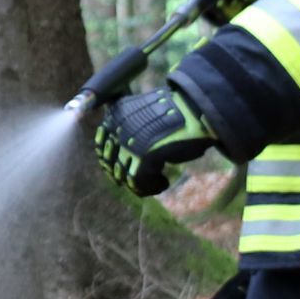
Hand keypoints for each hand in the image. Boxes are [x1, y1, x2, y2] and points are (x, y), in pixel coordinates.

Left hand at [93, 86, 213, 197]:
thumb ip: (132, 128)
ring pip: (123, 174)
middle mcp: (117, 127)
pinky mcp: (142, 158)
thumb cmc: (179, 113)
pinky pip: (138, 183)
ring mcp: (128, 143)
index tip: (123, 170)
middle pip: (110, 161)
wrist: (198, 111)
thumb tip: (123, 153)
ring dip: (140, 183)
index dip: (111, 160)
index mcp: (116, 113)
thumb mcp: (147, 115)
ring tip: (156, 182)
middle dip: (123, 174)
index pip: (101, 144)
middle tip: (139, 182)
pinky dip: (151, 187)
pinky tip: (163, 183)